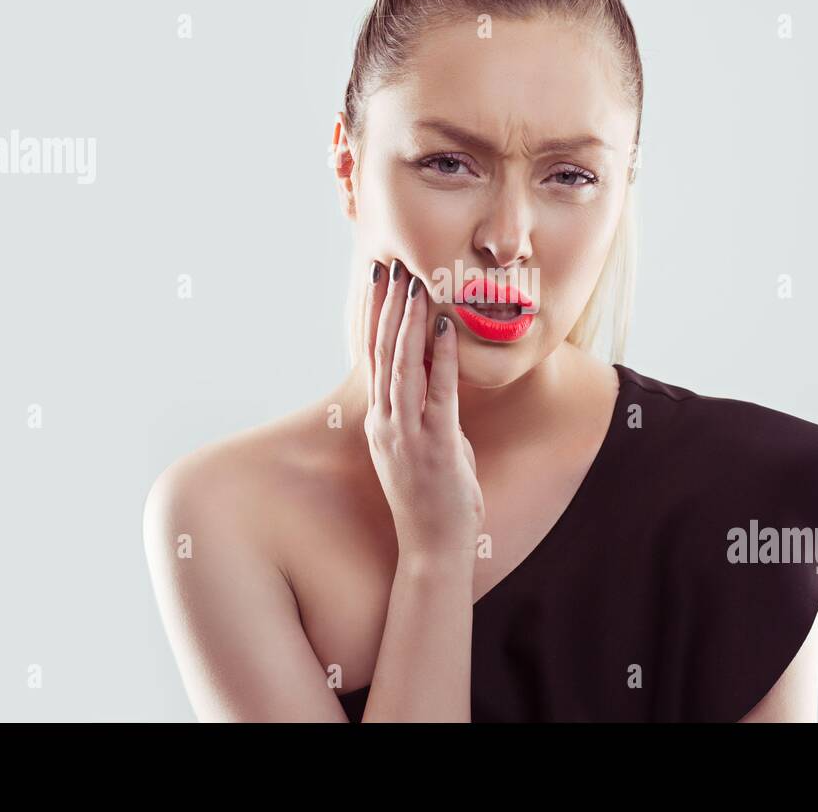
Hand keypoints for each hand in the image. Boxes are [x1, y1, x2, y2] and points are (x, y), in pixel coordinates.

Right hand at [364, 258, 483, 559]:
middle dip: (388, 306)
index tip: (378, 281)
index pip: (372, 357)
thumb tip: (439, 375)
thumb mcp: (424, 446)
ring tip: (415, 285)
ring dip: (410, 322)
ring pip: (404, 366)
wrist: (433, 549)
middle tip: (391, 267)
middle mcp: (386, 423)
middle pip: (382, 353)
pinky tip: (445, 328)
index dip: (375, 316)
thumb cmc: (433, 500)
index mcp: (381, 422)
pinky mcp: (436, 446)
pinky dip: (441, 357)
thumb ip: (427, 411)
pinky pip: (439, 392)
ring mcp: (407, 435)